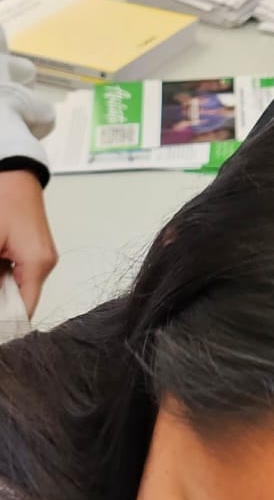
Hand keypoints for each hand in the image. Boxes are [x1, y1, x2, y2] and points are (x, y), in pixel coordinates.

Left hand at [0, 169, 56, 317]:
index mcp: (38, 264)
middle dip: (0, 304)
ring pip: (10, 291)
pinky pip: (10, 277)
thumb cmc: (4, 200)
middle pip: (15, 303)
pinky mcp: (29, 253)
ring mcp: (38, 259)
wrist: (15, 173)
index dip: (3, 326)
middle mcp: (43, 265)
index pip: (21, 313)